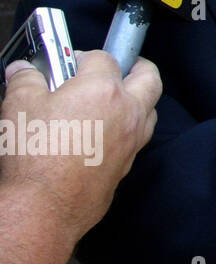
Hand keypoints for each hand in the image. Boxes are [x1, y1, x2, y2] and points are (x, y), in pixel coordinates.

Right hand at [0, 50, 160, 238]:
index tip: (70, 61)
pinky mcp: (128, 164)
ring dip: (138, 99)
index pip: (103, 58)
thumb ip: (25, 80)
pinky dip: (128, 128)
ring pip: (150, 109)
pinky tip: (105, 132)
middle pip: (148, 77)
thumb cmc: (35, 158)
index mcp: (104, 89)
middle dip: (135, 66)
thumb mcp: (18, 107)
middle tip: (120, 65)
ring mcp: (132, 140)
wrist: (44, 208)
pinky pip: (138, 138)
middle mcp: (127, 112)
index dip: (84, 56)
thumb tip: (23, 71)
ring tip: (114, 98)